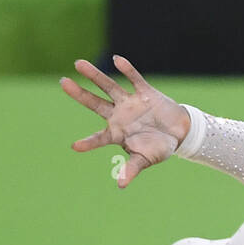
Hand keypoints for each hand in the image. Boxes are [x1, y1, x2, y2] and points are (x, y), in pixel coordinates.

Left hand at [60, 55, 191, 187]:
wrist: (180, 132)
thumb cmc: (159, 147)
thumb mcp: (145, 160)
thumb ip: (132, 169)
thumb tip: (120, 184)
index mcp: (117, 133)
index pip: (99, 138)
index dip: (88, 143)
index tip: (75, 147)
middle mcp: (119, 115)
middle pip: (96, 103)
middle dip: (80, 94)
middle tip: (63, 82)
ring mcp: (130, 102)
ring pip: (109, 87)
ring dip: (95, 76)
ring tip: (78, 64)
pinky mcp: (145, 92)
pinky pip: (134, 79)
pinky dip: (127, 70)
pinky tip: (116, 60)